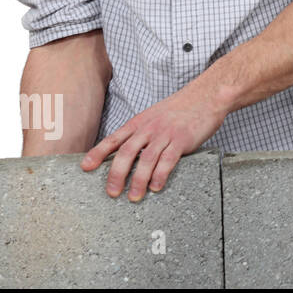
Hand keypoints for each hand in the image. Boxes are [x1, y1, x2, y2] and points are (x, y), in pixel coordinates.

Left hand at [80, 77, 228, 201]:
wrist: (206, 96)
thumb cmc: (181, 108)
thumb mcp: (154, 116)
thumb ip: (142, 132)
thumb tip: (128, 153)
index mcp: (139, 122)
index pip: (113, 139)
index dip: (97, 153)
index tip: (85, 168)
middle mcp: (149, 128)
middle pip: (126, 153)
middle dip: (116, 175)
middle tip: (112, 192)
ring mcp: (166, 133)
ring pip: (146, 159)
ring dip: (138, 181)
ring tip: (134, 196)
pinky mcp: (182, 139)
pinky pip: (168, 160)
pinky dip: (160, 175)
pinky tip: (156, 186)